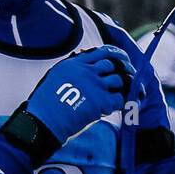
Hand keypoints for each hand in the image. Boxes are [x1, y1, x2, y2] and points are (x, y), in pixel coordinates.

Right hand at [0, 45, 133, 163]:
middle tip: (131, 75)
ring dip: (126, 86)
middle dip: (125, 69)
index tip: (121, 58)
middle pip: (114, 64)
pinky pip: (120, 98)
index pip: (101, 52)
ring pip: (120, 80)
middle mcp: (86, 71)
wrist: (43, 121)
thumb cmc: (44, 105)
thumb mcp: (54, 79)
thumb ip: (70, 72)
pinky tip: (122, 106)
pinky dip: (124, 102)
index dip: (115, 55)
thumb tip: (85, 72)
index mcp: (74, 64)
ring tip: (129, 92)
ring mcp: (95, 85)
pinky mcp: (100, 102)